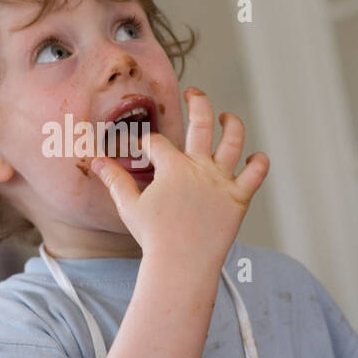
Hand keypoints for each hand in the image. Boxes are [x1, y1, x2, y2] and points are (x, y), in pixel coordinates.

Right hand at [91, 87, 268, 265]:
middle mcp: (199, 167)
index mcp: (172, 166)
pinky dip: (259, 162)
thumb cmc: (154, 238)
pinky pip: (256, 173)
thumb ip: (115, 180)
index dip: (146, 143)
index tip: (142, 147)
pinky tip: (256, 157)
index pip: (157, 142)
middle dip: (197, 101)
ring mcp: (222, 180)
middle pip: (201, 122)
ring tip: (228, 117)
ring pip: (233, 140)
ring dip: (232, 124)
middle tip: (193, 93)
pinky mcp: (239, 198)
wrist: (182, 265)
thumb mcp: (129, 206)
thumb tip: (98, 161)